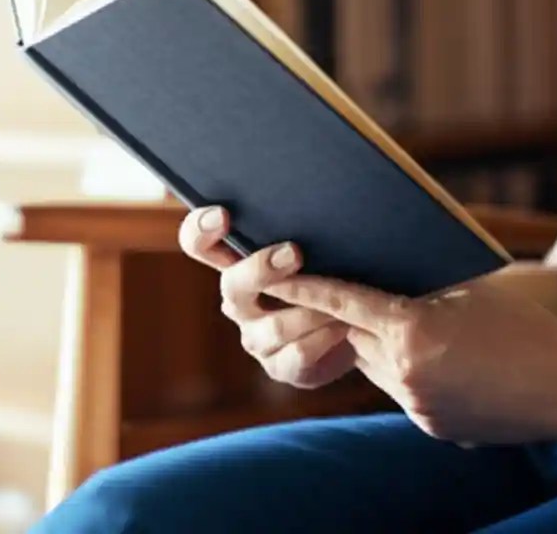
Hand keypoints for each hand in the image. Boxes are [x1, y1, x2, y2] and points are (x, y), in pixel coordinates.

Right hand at [179, 207, 355, 388]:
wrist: (358, 329)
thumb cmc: (331, 275)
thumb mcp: (317, 247)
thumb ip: (304, 226)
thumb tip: (320, 189)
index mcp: (236, 265)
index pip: (199, 243)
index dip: (201, 230)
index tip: (223, 215)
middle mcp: (239, 302)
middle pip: (231, 285)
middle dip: (260, 269)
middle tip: (293, 253)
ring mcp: (256, 337)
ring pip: (272, 327)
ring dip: (309, 310)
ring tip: (339, 300)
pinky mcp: (280, 367)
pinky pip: (295, 356)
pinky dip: (322, 340)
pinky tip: (344, 327)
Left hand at [267, 269, 556, 443]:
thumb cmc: (527, 325)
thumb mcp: (468, 293)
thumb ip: (418, 294)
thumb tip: (385, 292)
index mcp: (412, 329)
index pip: (344, 303)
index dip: (308, 288)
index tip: (278, 277)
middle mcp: (405, 372)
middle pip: (354, 340)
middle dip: (350, 322)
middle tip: (348, 302)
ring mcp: (418, 404)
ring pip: (377, 369)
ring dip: (382, 350)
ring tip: (417, 333)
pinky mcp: (434, 426)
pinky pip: (405, 394)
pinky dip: (411, 376)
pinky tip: (446, 365)